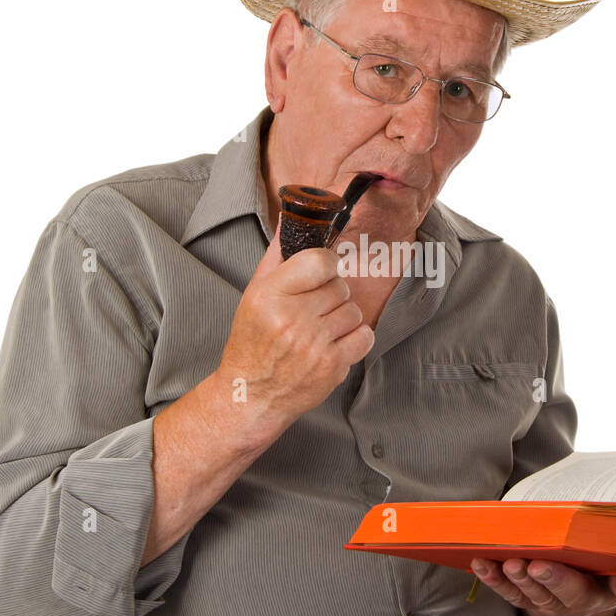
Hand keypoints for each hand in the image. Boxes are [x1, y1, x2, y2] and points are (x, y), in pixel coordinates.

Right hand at [217, 215, 374, 426]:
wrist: (251, 394)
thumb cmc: (252, 342)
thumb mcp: (254, 295)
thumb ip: (276, 258)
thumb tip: (289, 220)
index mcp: (270, 295)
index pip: (319, 261)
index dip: (326, 264)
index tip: (321, 273)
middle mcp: (292, 318)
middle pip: (340, 286)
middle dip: (331, 295)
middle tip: (313, 310)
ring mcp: (314, 344)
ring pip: (354, 310)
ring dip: (343, 318)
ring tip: (320, 329)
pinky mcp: (332, 366)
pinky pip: (365, 336)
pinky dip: (355, 338)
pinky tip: (334, 343)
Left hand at [470, 558, 615, 615]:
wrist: (583, 608)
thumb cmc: (603, 580)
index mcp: (591, 595)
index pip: (575, 589)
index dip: (558, 579)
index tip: (542, 566)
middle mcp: (563, 601)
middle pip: (546, 591)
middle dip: (532, 577)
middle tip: (521, 563)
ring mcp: (540, 600)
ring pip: (524, 592)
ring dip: (510, 578)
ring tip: (499, 563)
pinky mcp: (523, 598)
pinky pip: (506, 592)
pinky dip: (491, 578)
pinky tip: (478, 564)